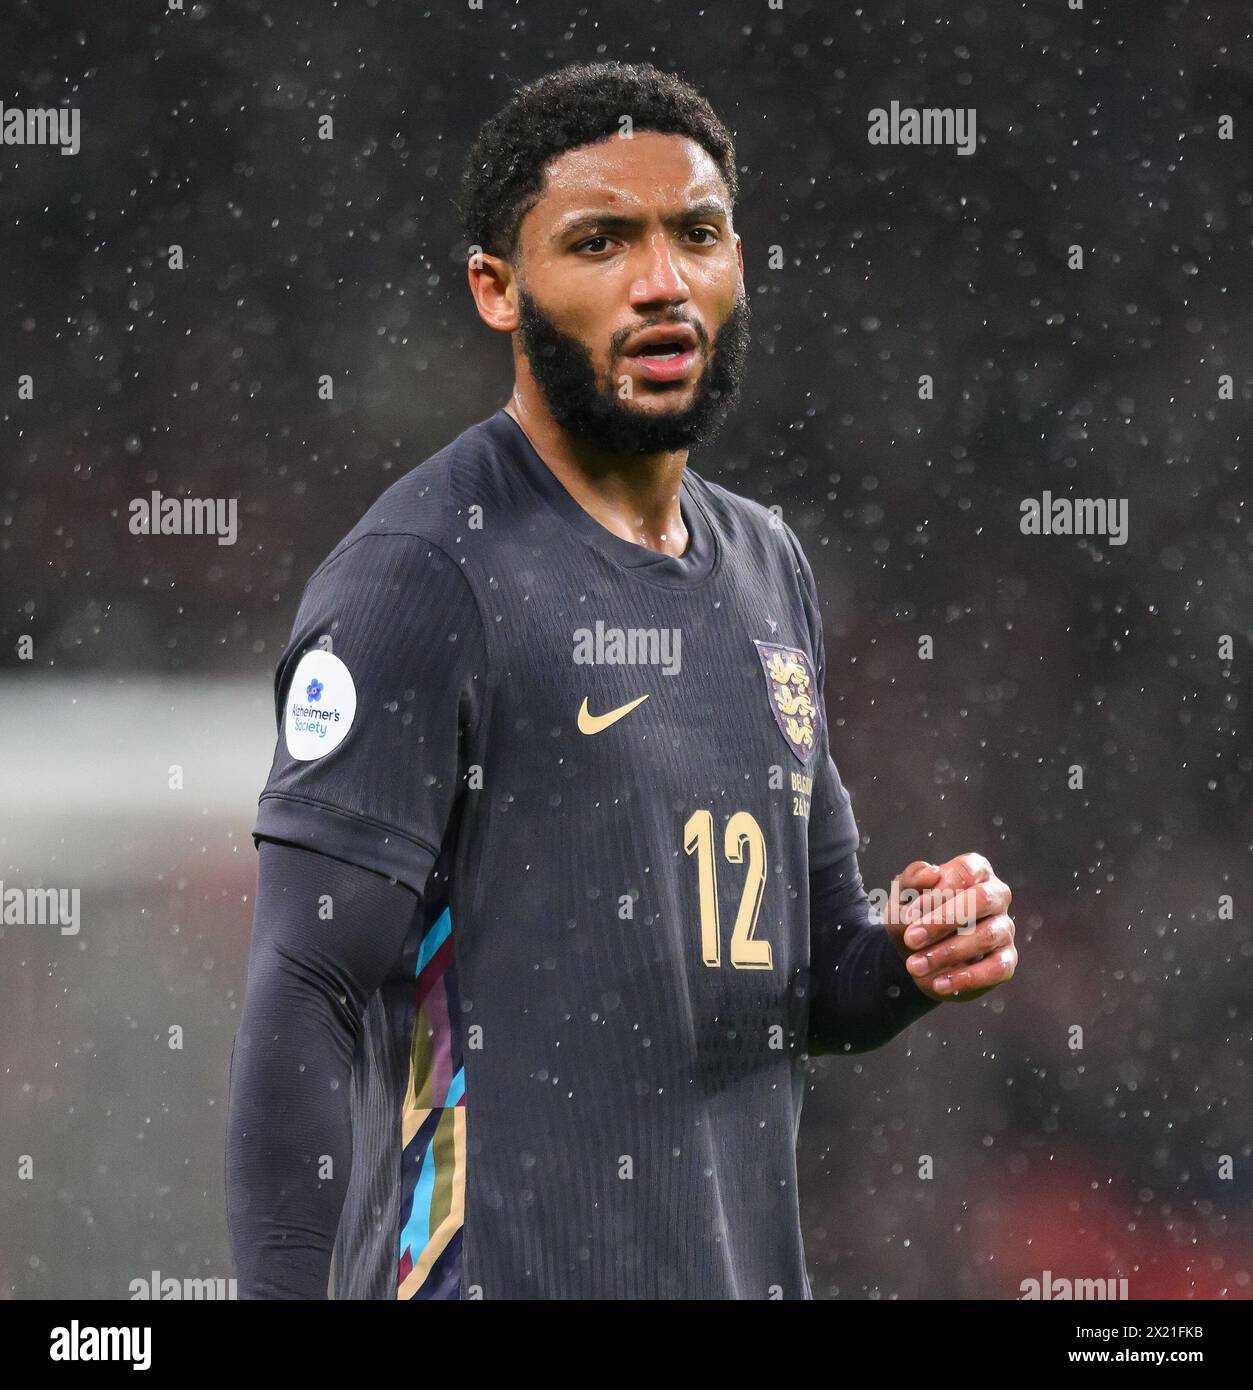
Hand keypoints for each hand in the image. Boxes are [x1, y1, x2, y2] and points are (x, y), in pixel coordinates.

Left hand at [884, 854, 1015, 1002]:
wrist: (914, 954)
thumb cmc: (913, 915)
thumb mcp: (902, 896)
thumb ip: (911, 880)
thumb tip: (932, 873)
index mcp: (974, 870)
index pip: (965, 871)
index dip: (937, 891)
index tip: (909, 914)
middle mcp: (995, 895)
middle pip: (981, 899)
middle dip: (944, 920)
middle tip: (910, 938)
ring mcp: (1004, 928)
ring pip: (986, 936)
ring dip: (947, 953)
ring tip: (914, 965)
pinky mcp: (1006, 959)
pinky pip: (996, 969)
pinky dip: (965, 978)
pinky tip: (938, 983)